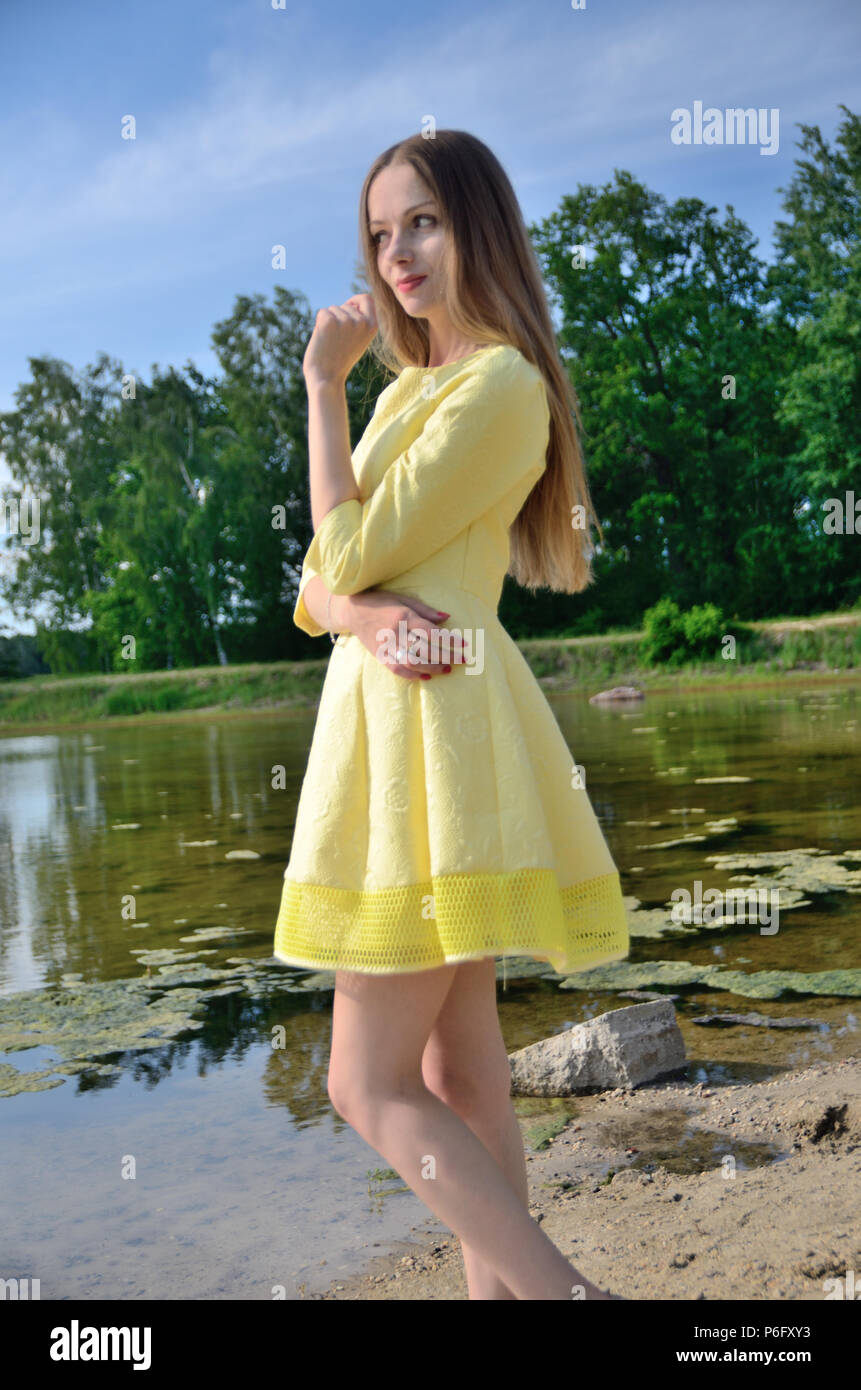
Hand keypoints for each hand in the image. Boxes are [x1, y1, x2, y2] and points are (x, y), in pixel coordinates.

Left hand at [303, 293, 377, 386]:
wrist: (327, 377)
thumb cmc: (340, 361)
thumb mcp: (358, 340)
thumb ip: (359, 323)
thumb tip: (351, 304)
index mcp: (372, 326)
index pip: (367, 299)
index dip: (356, 300)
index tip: (348, 306)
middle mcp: (361, 321)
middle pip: (346, 305)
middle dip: (338, 317)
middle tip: (337, 340)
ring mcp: (345, 320)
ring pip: (333, 309)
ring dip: (329, 322)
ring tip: (330, 342)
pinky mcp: (329, 321)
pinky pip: (322, 312)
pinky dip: (319, 323)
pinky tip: (322, 339)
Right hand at [336, 590, 468, 679]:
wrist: (353, 610)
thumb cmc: (382, 602)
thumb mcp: (404, 599)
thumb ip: (425, 610)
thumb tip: (447, 618)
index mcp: (403, 617)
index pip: (431, 632)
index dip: (449, 640)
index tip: (464, 644)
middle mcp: (395, 633)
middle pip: (425, 650)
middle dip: (446, 656)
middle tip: (462, 660)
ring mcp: (387, 646)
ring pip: (413, 663)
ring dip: (432, 668)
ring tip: (447, 669)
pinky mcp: (380, 656)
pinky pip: (398, 670)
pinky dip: (413, 675)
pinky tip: (427, 676)